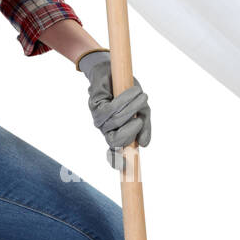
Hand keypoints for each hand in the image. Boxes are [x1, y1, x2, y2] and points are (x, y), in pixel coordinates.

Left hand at [77, 49, 150, 169]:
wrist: (114, 71)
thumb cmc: (128, 94)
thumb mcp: (142, 111)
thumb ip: (145, 128)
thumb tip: (144, 146)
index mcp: (117, 134)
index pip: (114, 154)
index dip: (118, 163)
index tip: (126, 167)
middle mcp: (106, 130)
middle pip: (115, 141)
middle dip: (130, 131)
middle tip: (140, 120)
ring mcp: (98, 119)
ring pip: (115, 121)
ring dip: (132, 108)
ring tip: (141, 95)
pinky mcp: (94, 105)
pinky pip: (110, 108)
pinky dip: (124, 100)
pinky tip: (134, 91)